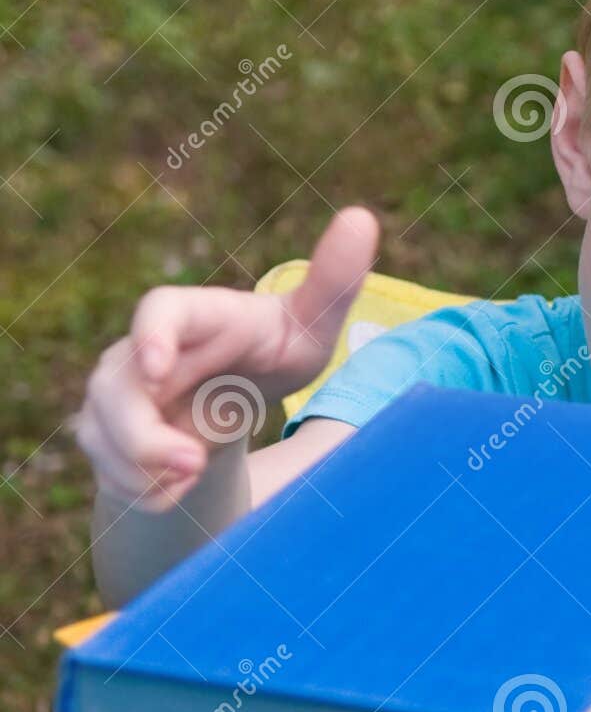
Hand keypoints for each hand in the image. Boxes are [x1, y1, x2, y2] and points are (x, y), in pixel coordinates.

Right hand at [74, 207, 378, 509]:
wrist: (236, 396)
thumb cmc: (273, 350)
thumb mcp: (310, 326)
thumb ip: (333, 282)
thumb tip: (363, 218)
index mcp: (193, 317)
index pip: (159, 310)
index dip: (151, 335)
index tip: (155, 369)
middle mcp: (139, 350)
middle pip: (116, 391)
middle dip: (145, 437)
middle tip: (191, 464)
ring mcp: (116, 395)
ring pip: (106, 439)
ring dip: (146, 471)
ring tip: (192, 477)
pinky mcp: (107, 437)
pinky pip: (115, 475)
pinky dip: (149, 493)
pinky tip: (179, 490)